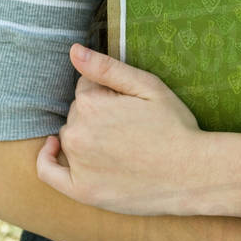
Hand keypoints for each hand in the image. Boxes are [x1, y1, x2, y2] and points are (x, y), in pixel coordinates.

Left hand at [36, 44, 203, 214]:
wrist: (192, 175)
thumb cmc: (174, 127)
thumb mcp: (147, 86)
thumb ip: (106, 67)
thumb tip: (73, 50)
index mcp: (92, 103)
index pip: (86, 87)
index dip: (109, 92)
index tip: (130, 105)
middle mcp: (77, 133)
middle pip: (77, 112)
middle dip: (97, 113)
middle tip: (131, 126)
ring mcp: (77, 164)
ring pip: (70, 136)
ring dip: (85, 135)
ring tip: (121, 144)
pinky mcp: (81, 190)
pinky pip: (49, 171)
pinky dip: (47, 158)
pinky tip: (53, 148)